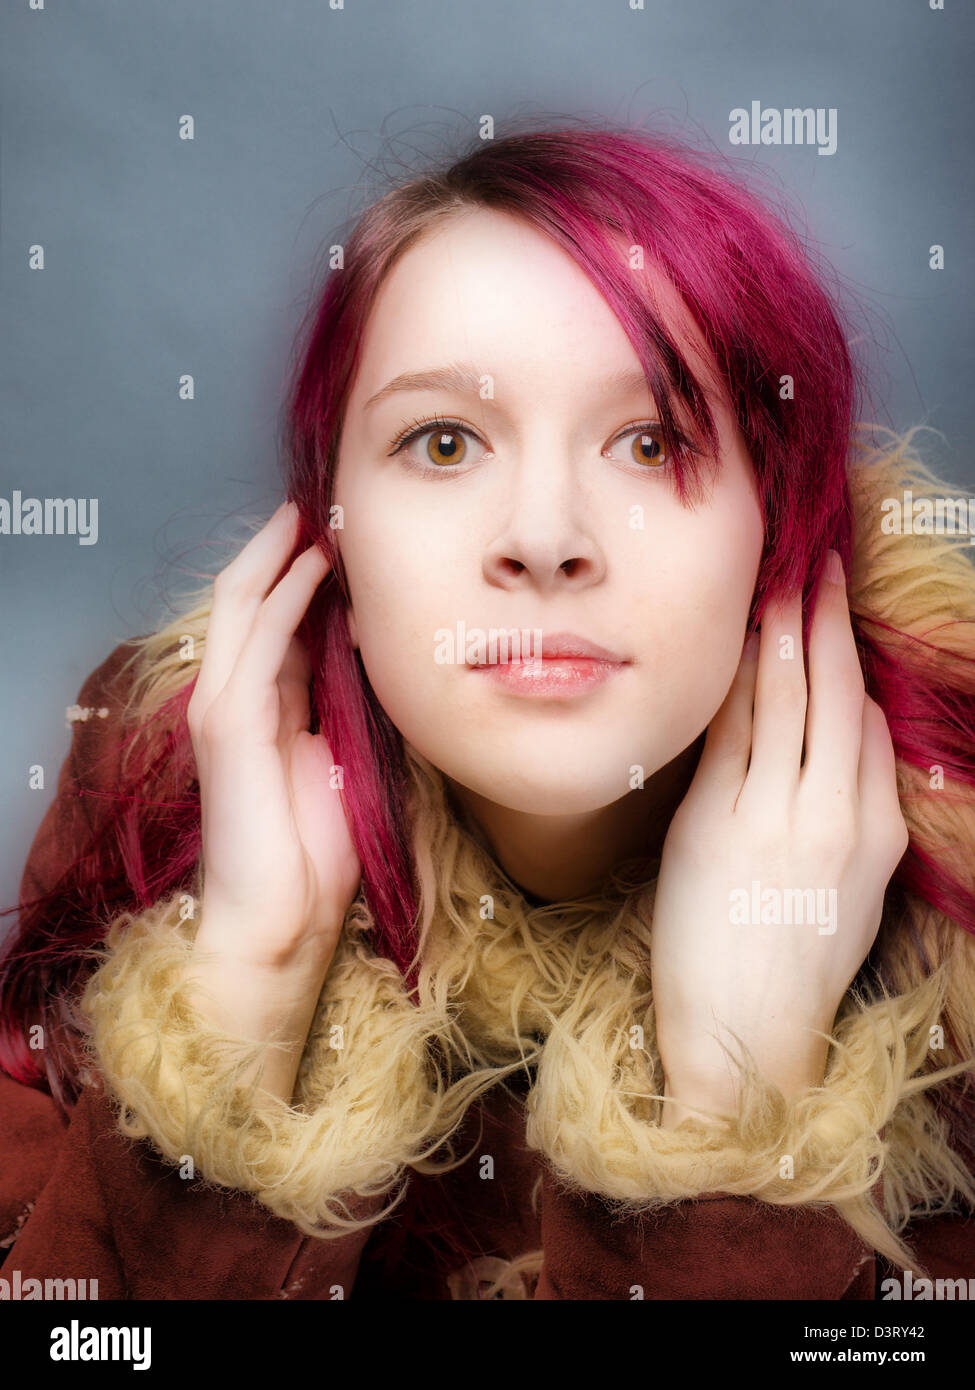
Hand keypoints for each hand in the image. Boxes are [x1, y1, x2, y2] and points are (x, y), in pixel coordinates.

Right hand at [184, 501, 361, 1099]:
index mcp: (267, 707)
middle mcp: (238, 697)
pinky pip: (258, 640)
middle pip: (252, 600)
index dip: (306, 575)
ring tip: (316, 513)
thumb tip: (384, 650)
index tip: (347, 534)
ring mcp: (224, 706)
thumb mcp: (348, 760)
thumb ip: (353, 706)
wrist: (283, 920)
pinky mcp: (228, 722)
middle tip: (326, 504)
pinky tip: (313, 562)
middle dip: (285, 549)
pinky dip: (285, 595)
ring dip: (280, 556)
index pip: (279, 621)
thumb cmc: (319, 854)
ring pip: (244, 606)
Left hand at [650, 550, 908, 1128]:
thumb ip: (853, 812)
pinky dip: (732, 682)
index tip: (835, 616)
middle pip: (831, 693)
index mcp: (877, 833)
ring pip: (783, 698)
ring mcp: (772, 814)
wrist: (745, 1035)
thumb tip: (841, 736)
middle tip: (815, 566)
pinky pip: (728, 730)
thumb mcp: (852, 891)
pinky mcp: (713, 821)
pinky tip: (729, 645)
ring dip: (780, 632)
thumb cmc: (794, 965)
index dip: (850, 661)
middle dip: (823, 620)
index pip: (867, 722)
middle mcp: (833, 814)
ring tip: (778, 584)